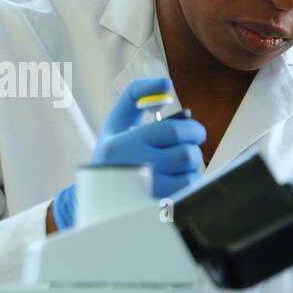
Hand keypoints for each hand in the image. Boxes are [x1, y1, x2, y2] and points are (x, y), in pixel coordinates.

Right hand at [51, 77, 205, 229]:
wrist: (97, 195)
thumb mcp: (117, 120)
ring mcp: (144, 194)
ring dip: (190, 170)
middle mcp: (132, 170)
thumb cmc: (114, 151)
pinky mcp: (154, 209)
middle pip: (187, 155)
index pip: (174, 132)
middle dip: (193, 149)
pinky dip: (187, 186)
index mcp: (123, 144)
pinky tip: (174, 183)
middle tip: (188, 148)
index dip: (193, 129)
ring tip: (176, 167)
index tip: (194, 132)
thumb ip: (137, 93)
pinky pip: (186, 195)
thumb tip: (166, 83)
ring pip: (190, 177)